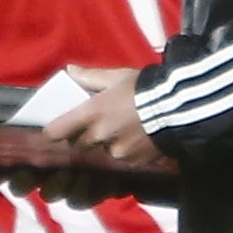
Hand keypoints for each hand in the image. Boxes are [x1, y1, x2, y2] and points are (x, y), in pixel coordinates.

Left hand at [31, 68, 169, 173]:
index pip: (56, 132)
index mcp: (91, 113)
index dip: (55, 130)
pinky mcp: (132, 162)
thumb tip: (71, 71)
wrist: (177, 108)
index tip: (59, 127)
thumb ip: (90, 76)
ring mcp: (116, 151)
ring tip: (121, 130)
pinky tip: (136, 139)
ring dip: (105, 144)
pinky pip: (120, 159)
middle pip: (78, 143)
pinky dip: (124, 151)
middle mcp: (99, 136)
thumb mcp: (117, 77)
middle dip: (83, 135)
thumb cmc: (144, 88)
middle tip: (96, 124)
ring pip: (100, 151)